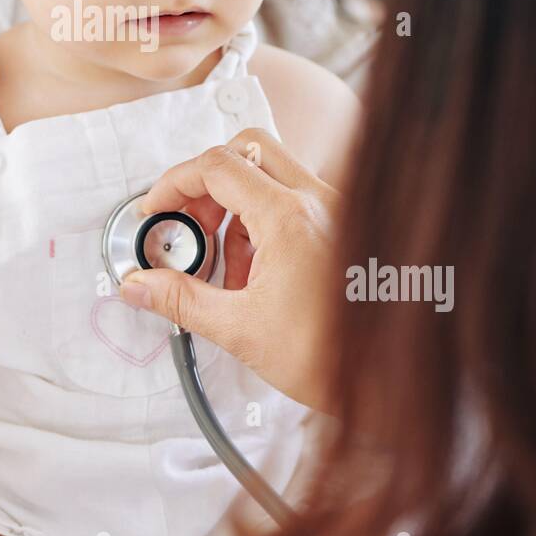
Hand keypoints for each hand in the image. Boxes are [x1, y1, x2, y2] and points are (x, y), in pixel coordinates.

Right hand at [119, 128, 340, 412]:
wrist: (395, 385)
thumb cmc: (336, 360)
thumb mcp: (241, 330)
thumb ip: (181, 300)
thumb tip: (139, 285)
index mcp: (290, 218)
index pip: (216, 166)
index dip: (173, 183)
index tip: (156, 210)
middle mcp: (319, 202)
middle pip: (246, 150)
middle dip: (205, 181)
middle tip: (187, 222)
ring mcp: (338, 211)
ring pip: (272, 173)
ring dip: (235, 204)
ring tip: (223, 263)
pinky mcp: (348, 227)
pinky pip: (296, 200)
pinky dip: (264, 220)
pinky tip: (256, 272)